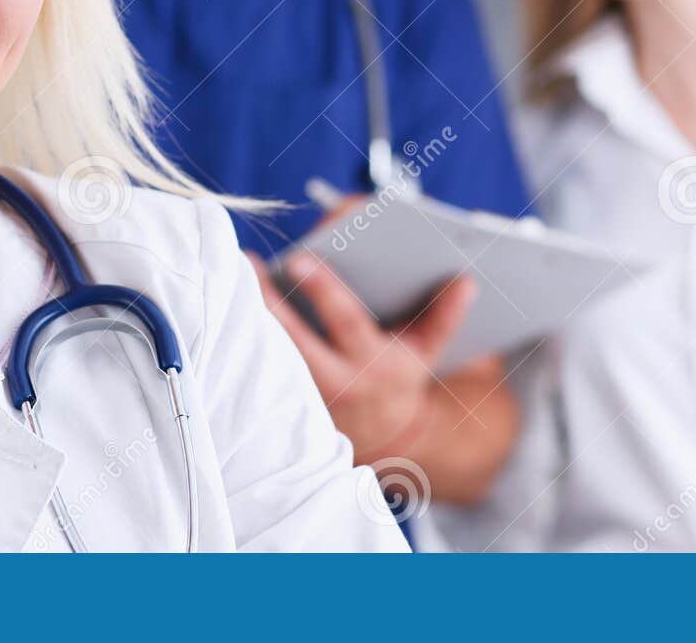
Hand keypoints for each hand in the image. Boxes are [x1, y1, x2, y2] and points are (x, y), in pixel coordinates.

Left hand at [253, 249, 477, 465]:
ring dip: (250, 316)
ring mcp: (307, 393)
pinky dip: (246, 335)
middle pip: (295, 338)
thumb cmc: (400, 375)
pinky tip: (230, 303)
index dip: (324, 290)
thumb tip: (465, 281)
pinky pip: (260, 363)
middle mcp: (336, 379)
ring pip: (271, 353)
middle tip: (249, 261)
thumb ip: (444, 317)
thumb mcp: (427, 351)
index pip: (346, 322)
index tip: (299, 256)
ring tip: (235, 272)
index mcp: (374, 363)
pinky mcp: (284, 399)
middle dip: (271, 301)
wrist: (384, 438)